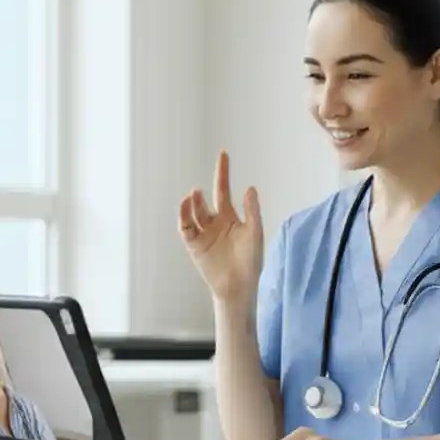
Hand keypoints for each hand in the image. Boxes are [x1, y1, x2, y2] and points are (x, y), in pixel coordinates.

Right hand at [178, 151, 263, 303]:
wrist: (238, 286)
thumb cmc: (250, 261)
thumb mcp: (255, 233)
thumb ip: (252, 210)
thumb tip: (250, 187)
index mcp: (230, 218)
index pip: (223, 190)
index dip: (222, 172)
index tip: (223, 153)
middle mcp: (214, 223)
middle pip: (205, 200)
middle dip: (203, 190)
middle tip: (204, 179)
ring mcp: (203, 234)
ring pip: (193, 212)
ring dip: (193, 202)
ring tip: (195, 194)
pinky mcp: (193, 245)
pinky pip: (185, 227)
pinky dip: (183, 215)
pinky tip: (187, 205)